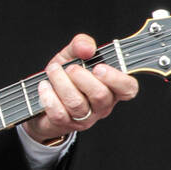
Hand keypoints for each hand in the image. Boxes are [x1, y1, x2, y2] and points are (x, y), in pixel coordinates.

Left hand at [21, 33, 138, 144]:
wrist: (41, 99)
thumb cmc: (65, 77)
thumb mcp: (73, 55)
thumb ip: (81, 45)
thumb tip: (87, 48)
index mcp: (112, 88)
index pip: (128, 89)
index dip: (117, 79)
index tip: (99, 67)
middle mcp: (102, 106)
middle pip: (100, 95)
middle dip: (82, 77)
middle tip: (69, 68)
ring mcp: (84, 118)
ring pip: (77, 103)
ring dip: (62, 83)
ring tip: (53, 71)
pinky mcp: (65, 124)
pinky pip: (59, 112)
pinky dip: (49, 96)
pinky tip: (44, 86)